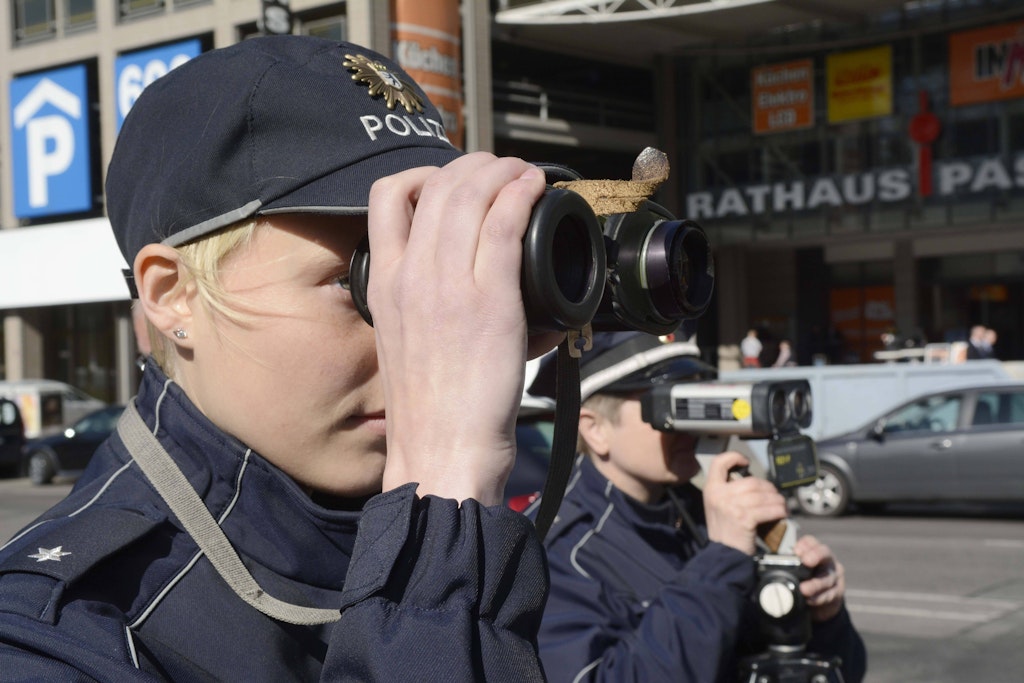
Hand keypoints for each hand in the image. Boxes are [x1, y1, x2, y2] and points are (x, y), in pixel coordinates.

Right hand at [368, 152, 553, 504]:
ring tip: (523, 174)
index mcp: (384, 283)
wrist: (441, 453)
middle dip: (474, 164)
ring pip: (472, 194)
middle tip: (500, 170)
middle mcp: (410, 274)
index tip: (453, 182)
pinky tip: (536, 189)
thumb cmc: (431, 410)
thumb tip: (460, 281)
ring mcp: (449, 285)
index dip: (424, 174)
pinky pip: (504, 224)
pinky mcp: (490, 301)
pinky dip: (522, 194)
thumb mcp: (402, 342)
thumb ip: (420, 303)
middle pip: (436, 184)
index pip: (388, 196)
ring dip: (503, 170)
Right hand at [702, 451, 788, 554]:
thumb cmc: (725, 533)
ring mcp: (731, 506)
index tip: (746, 462)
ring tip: (781, 507)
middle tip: (775, 497)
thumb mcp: (718, 507)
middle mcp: (719, 494)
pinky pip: (769, 508)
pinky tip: (781, 514)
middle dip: (768, 488)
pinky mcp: (744, 518)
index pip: (719, 463)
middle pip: (751, 481)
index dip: (734, 457)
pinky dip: (779, 511)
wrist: (722, 555)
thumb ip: (729, 492)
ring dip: (778, 501)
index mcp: (711, 489)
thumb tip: (754, 484)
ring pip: (763, 495)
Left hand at [793, 535, 845, 621]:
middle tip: (806, 561)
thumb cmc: (802, 580)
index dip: (805, 544)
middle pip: (824, 553)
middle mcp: (826, 561)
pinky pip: (830, 594)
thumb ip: (785, 565)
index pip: (811, 542)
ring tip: (804, 589)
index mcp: (814, 551)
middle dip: (815, 556)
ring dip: (815, 584)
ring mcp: (834, 575)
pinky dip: (819, 598)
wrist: (819, 601)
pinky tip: (810, 600)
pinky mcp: (837, 591)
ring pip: (827, 577)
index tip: (796, 551)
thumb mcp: (794, 570)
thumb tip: (766, 565)